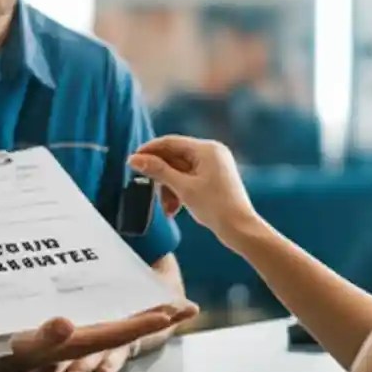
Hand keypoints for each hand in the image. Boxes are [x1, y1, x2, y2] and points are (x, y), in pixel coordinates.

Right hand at [0, 303, 195, 371]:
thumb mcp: (20, 343)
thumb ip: (44, 337)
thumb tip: (66, 324)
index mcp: (78, 341)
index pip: (121, 330)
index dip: (148, 320)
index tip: (176, 311)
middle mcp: (80, 339)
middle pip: (125, 326)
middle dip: (154, 315)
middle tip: (186, 307)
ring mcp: (71, 335)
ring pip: (112, 322)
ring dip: (136, 311)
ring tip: (161, 301)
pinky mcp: (59, 329)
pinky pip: (92, 317)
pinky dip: (109, 307)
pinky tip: (114, 297)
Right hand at [128, 135, 257, 239]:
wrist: (240, 229)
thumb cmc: (215, 207)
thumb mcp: (182, 188)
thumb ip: (158, 171)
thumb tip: (134, 159)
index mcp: (207, 149)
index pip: (170, 142)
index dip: (149, 151)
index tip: (132, 161)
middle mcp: (212, 153)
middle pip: (175, 157)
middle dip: (160, 176)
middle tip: (143, 186)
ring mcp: (214, 166)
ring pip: (180, 171)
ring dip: (168, 187)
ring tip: (165, 208)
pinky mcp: (213, 179)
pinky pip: (189, 179)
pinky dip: (178, 191)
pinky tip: (174, 209)